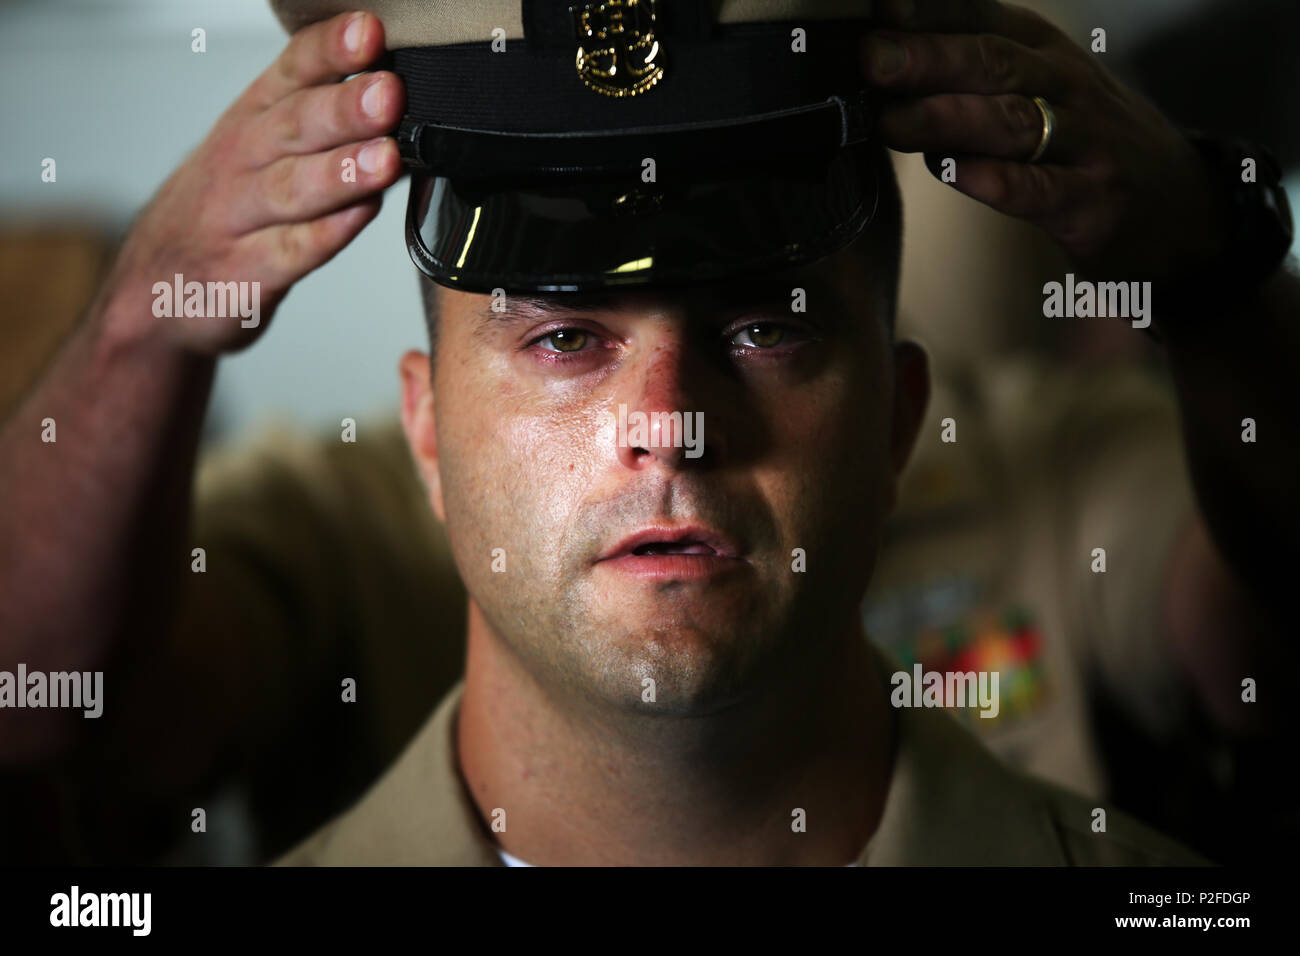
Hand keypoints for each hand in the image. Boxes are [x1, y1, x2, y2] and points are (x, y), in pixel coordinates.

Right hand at [98, 10, 403, 354]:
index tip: (369, 31)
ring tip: (385, 157)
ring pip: (292, 187)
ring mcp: (239, 219)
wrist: (152, 288)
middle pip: (295, 127)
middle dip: (343, 108)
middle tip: (387, 93)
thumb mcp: (256, 149)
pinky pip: (289, 250)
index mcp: (251, 120)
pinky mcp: (246, 273)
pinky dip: (327, 234)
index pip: (291, 73)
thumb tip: (395, 92)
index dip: (330, 51)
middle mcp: (241, 162)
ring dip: (341, 171)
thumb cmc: (222, 211)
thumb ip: (317, 118)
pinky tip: (360, 217)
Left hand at [861, 0, 1223, 282]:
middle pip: (994, 63)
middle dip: (930, 57)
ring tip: (892, 121)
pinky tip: (958, 173)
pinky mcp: (1093, 203)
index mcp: (1048, 55)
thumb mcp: (1044, 89)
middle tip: (873, 58)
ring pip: (1013, 121)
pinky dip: (997, 180)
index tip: (881, 6)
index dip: (934, 12)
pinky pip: (1041, 188)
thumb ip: (975, 76)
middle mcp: (1068, 87)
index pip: (986, 21)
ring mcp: (1085, 145)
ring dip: (948, 118)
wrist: (1185, 209)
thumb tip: (887, 69)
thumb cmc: (1089, 144)